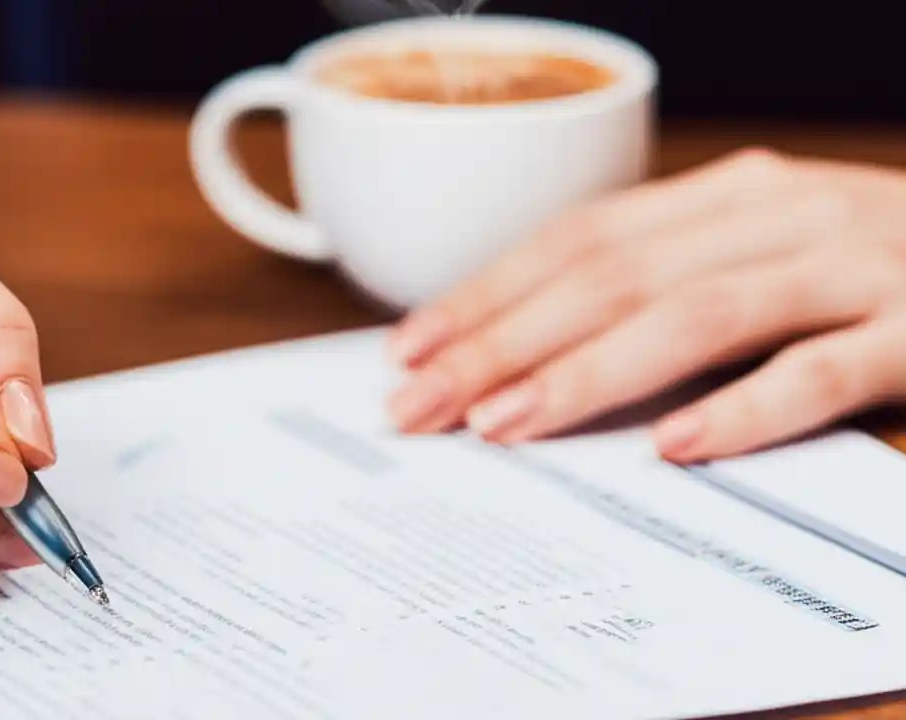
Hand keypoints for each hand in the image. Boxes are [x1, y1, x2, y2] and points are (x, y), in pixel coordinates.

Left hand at [388, 148, 905, 461]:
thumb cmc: (866, 271)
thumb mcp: (754, 254)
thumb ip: (661, 287)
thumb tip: (527, 352)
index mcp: (726, 197)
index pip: (577, 240)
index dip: (488, 291)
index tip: (410, 347)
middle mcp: (778, 217)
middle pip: (612, 277)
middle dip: (503, 341)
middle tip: (423, 402)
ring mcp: (851, 267)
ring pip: (696, 315)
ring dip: (590, 372)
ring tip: (508, 422)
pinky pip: (824, 369)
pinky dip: (748, 405)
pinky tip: (680, 445)